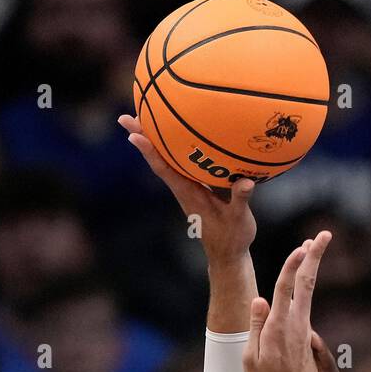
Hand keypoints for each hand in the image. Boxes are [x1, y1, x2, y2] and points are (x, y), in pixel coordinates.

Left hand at [118, 114, 256, 263]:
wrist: (227, 255)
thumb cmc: (232, 239)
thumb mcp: (239, 220)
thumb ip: (241, 200)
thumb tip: (246, 181)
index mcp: (190, 194)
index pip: (165, 169)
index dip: (150, 152)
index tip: (133, 135)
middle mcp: (183, 188)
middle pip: (158, 159)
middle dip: (142, 137)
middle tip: (124, 117)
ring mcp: (187, 188)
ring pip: (165, 159)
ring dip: (152, 138)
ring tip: (140, 116)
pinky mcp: (194, 188)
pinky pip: (177, 162)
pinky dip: (170, 146)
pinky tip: (172, 133)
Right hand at [244, 232, 332, 371]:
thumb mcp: (251, 358)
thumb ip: (255, 326)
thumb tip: (259, 299)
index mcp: (279, 327)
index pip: (287, 288)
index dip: (294, 265)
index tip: (303, 246)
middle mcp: (295, 324)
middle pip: (306, 283)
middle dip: (314, 257)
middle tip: (324, 235)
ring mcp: (303, 329)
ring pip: (308, 291)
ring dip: (311, 267)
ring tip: (312, 246)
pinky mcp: (305, 335)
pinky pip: (304, 303)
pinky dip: (305, 285)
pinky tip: (302, 278)